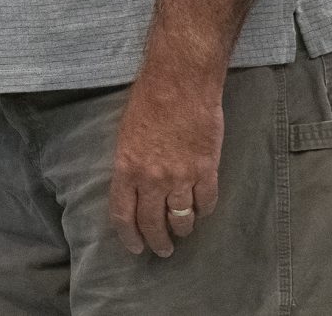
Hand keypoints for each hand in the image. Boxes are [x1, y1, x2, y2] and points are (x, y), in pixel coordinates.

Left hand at [109, 68, 223, 256]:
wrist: (180, 81)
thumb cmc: (148, 100)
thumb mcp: (126, 134)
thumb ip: (130, 165)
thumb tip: (136, 188)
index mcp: (127, 168)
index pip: (123, 215)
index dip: (129, 236)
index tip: (135, 247)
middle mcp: (152, 178)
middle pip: (153, 224)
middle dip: (157, 242)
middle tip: (162, 249)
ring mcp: (182, 176)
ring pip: (182, 219)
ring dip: (182, 229)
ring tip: (182, 230)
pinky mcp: (207, 169)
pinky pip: (206, 202)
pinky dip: (204, 210)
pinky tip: (201, 209)